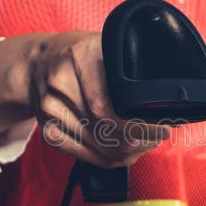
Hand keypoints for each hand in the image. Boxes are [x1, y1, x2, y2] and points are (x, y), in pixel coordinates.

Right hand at [0, 32, 169, 167]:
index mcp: (80, 57)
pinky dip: (106, 160)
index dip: (138, 126)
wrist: (38, 62)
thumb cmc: (82, 54)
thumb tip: (168, 100)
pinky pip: (82, 155)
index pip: (107, 106)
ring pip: (96, 146)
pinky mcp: (47, 129)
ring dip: (124, 153)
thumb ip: (131, 67)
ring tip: (143, 147)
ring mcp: (50, 109)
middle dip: (136, 142)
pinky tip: (122, 155)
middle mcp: (60, 83)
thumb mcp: (106, 46)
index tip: (163, 130)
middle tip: (156, 140)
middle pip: (103, 130)